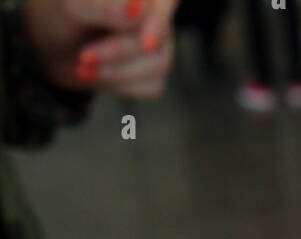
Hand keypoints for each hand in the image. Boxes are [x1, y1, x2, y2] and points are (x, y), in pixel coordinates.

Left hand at [24, 0, 176, 97]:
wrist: (51, 46)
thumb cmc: (60, 15)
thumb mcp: (73, 6)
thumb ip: (104, 5)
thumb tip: (137, 8)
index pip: (167, 0)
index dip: (158, 22)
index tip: (146, 43)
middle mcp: (154, 10)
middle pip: (160, 37)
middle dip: (119, 53)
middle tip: (85, 57)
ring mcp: (158, 40)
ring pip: (160, 63)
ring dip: (117, 71)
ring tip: (85, 65)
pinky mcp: (153, 69)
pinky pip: (154, 85)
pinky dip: (123, 85)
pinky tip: (101, 73)